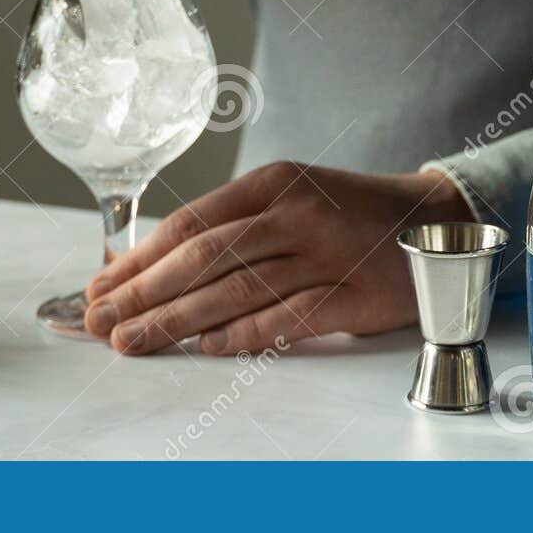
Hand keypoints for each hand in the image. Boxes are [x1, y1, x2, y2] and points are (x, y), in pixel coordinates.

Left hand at [83, 163, 474, 354]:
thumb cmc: (346, 214)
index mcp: (272, 183)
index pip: (189, 223)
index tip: (99, 287)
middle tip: (99, 321)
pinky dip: (243, 336)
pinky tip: (207, 349)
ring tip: (133, 342)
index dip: (138, 259)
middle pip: (204, 257)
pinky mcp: (352, 295)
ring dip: (177, 321)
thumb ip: (232, 227)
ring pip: (236, 290)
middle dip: (142, 293)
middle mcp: (295, 214)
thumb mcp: (289, 198)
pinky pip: (287, 319)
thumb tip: (152, 268)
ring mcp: (325, 255)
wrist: (434, 220)